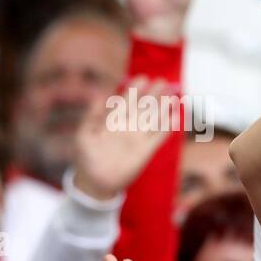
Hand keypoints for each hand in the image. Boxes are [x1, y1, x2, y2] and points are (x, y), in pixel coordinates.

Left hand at [72, 77, 170, 200]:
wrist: (94, 182)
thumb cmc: (85, 157)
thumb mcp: (84, 135)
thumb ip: (92, 116)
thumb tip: (100, 96)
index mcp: (113, 121)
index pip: (126, 102)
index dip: (134, 90)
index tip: (143, 78)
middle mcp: (128, 128)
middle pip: (143, 108)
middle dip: (153, 95)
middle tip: (163, 82)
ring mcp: (138, 139)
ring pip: (153, 119)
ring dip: (163, 108)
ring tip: (172, 95)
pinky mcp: (146, 152)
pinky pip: (159, 137)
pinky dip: (167, 127)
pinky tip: (176, 116)